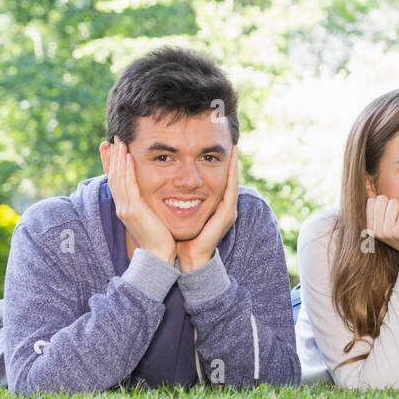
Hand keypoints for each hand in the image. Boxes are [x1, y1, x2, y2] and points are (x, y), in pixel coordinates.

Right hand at [105, 138, 175, 263]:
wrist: (158, 257)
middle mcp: (122, 206)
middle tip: (112, 138)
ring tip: (120, 142)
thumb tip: (151, 196)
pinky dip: (128, 170)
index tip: (111, 148)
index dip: (112, 163)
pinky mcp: (133, 210)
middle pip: (113, 176)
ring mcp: (126, 208)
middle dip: (112, 156)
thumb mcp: (151, 217)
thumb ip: (148, 205)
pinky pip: (129, 186)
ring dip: (119, 158)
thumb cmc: (159, 239)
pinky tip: (129, 157)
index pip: (116, 180)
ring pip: (118, 178)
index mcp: (125, 207)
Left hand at [176, 145, 238, 271]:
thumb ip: (178, 199)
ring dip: (234, 164)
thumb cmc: (182, 238)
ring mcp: (228, 211)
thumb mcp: (180, 212)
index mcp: (215, 206)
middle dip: (232, 159)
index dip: (221, 163)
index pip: (220, 179)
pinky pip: (230, 191)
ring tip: (234, 147)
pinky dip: (232, 176)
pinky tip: (231, 163)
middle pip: (230, 178)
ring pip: (233, 181)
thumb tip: (164, 184)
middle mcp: (225, 207)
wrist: (189, 259)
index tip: (220, 146)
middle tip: (232, 140)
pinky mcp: (226, 215)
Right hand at [366, 195, 398, 277]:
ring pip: (393, 203)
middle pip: (382, 199)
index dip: (384, 204)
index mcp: (370, 228)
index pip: (372, 200)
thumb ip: (379, 209)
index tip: (391, 217)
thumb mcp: (387, 222)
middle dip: (393, 205)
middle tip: (398, 219)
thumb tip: (367, 185)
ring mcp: (386, 232)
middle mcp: (375, 231)